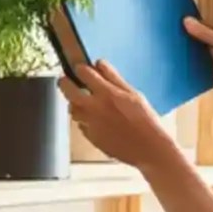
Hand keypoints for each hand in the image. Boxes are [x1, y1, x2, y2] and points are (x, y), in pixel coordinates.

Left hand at [58, 60, 179, 170]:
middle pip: (67, 90)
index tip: (80, 68)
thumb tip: (99, 64)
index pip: (83, 73)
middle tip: (66, 80)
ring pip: (72, 109)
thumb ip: (114, 78)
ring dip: (75, 103)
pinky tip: (96, 119)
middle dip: (64, 82)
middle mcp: (94, 108)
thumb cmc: (145, 120)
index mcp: (107, 93)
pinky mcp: (91, 137)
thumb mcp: (133, 94)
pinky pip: (81, 124)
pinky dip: (84, 119)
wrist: (148, 148)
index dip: (80, 68)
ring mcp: (90, 123)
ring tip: (83, 101)